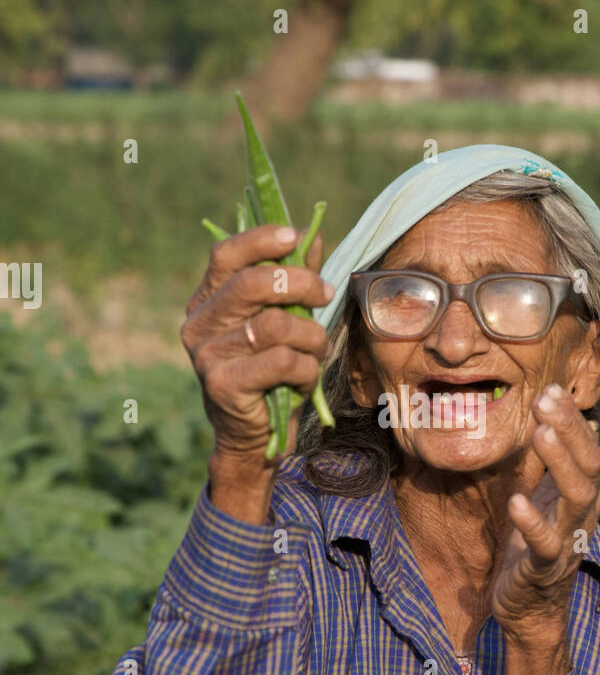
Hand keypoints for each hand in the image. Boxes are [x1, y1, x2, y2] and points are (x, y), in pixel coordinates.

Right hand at [180, 223, 332, 518]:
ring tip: (317, 351)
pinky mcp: (221, 385)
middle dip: (301, 284)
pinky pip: (282, 361)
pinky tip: (303, 380)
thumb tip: (312, 236)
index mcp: (207, 300)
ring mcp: (206, 355)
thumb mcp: (283, 322)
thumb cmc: (271, 373)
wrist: (254, 438)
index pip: (225, 255)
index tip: (292, 235)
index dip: (259, 240)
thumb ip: (292, 281)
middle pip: (253, 284)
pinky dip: (306, 370)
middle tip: (326, 295)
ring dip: (311, 336)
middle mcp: (198, 324)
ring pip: (275, 325)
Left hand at [490, 383, 599, 638]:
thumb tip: (574, 417)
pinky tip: (516, 501)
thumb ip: (557, 463)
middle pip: (589, 466)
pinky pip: (545, 544)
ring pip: (576, 497)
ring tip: (539, 433)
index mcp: (583, 496)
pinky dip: (532, 523)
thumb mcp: (546, 499)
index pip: (588, 449)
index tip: (552, 387)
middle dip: (569, 430)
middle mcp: (583, 515)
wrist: (530, 609)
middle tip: (546, 399)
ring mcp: (568, 541)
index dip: (572, 419)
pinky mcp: (546, 568)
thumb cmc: (535, 547)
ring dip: (559, 462)